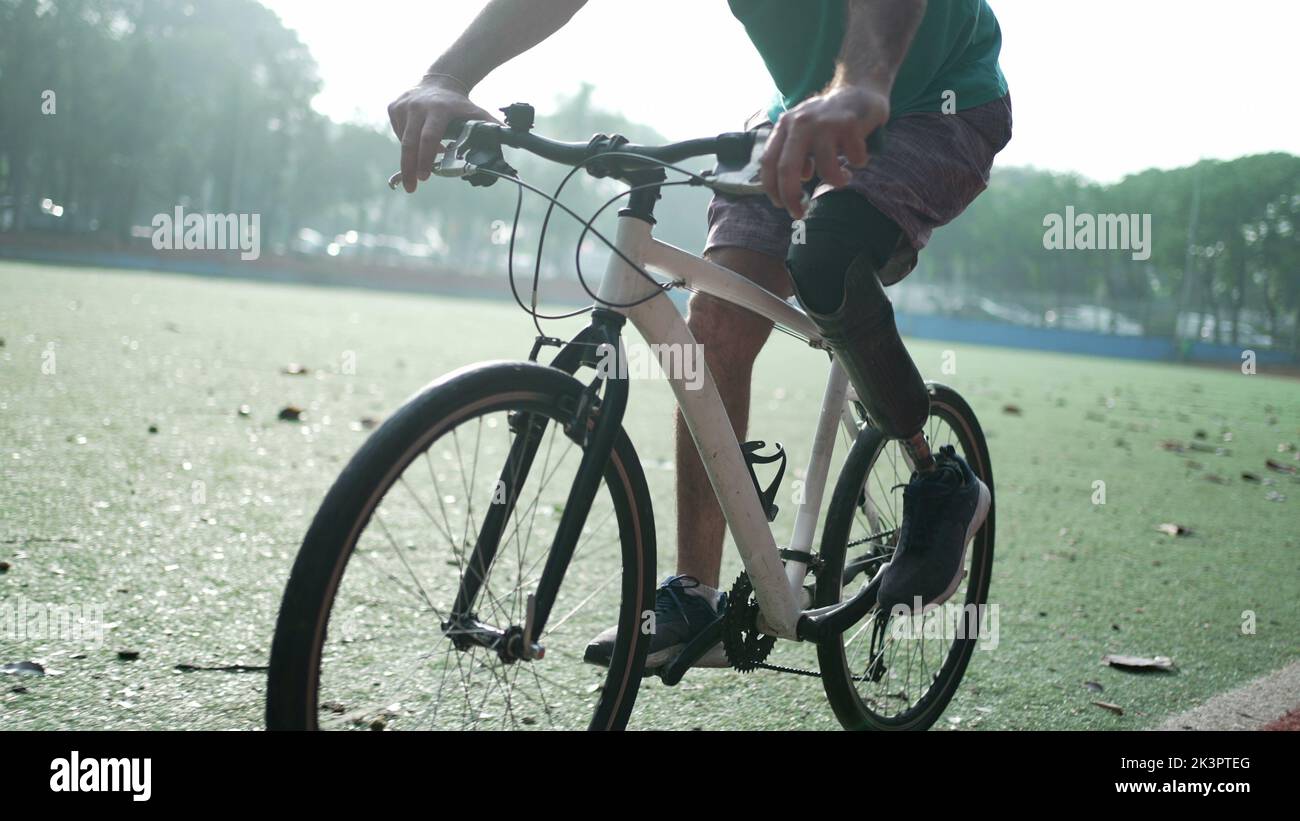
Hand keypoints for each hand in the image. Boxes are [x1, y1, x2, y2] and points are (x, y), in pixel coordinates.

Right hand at [387, 77, 498, 192]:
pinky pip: (397, 132)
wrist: (439, 81)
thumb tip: (513, 140)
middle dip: (409, 168)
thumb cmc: (459, 104)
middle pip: (409, 143)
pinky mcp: (393, 107)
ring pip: (402, 139)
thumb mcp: (476, 113)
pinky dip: (406, 142)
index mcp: (438, 109)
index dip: (426, 158)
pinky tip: (417, 140)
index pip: (429, 138)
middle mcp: (417, 106)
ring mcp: (403, 106)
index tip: (424, 176)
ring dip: (411, 155)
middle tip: (411, 187)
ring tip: (422, 160)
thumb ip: (491, 127)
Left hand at [760, 84, 888, 218]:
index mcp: (785, 125)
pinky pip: (853, 159)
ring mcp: (825, 123)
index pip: (768, 162)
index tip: (780, 205)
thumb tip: (794, 184)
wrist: (860, 88)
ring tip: (844, 178)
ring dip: (837, 181)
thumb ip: (793, 154)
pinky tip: (859, 156)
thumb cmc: (829, 120)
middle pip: (787, 170)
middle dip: (792, 198)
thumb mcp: (803, 132)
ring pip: (825, 169)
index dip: (772, 188)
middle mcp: (801, 123)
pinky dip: (858, 163)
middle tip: (800, 213)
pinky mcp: (850, 124)